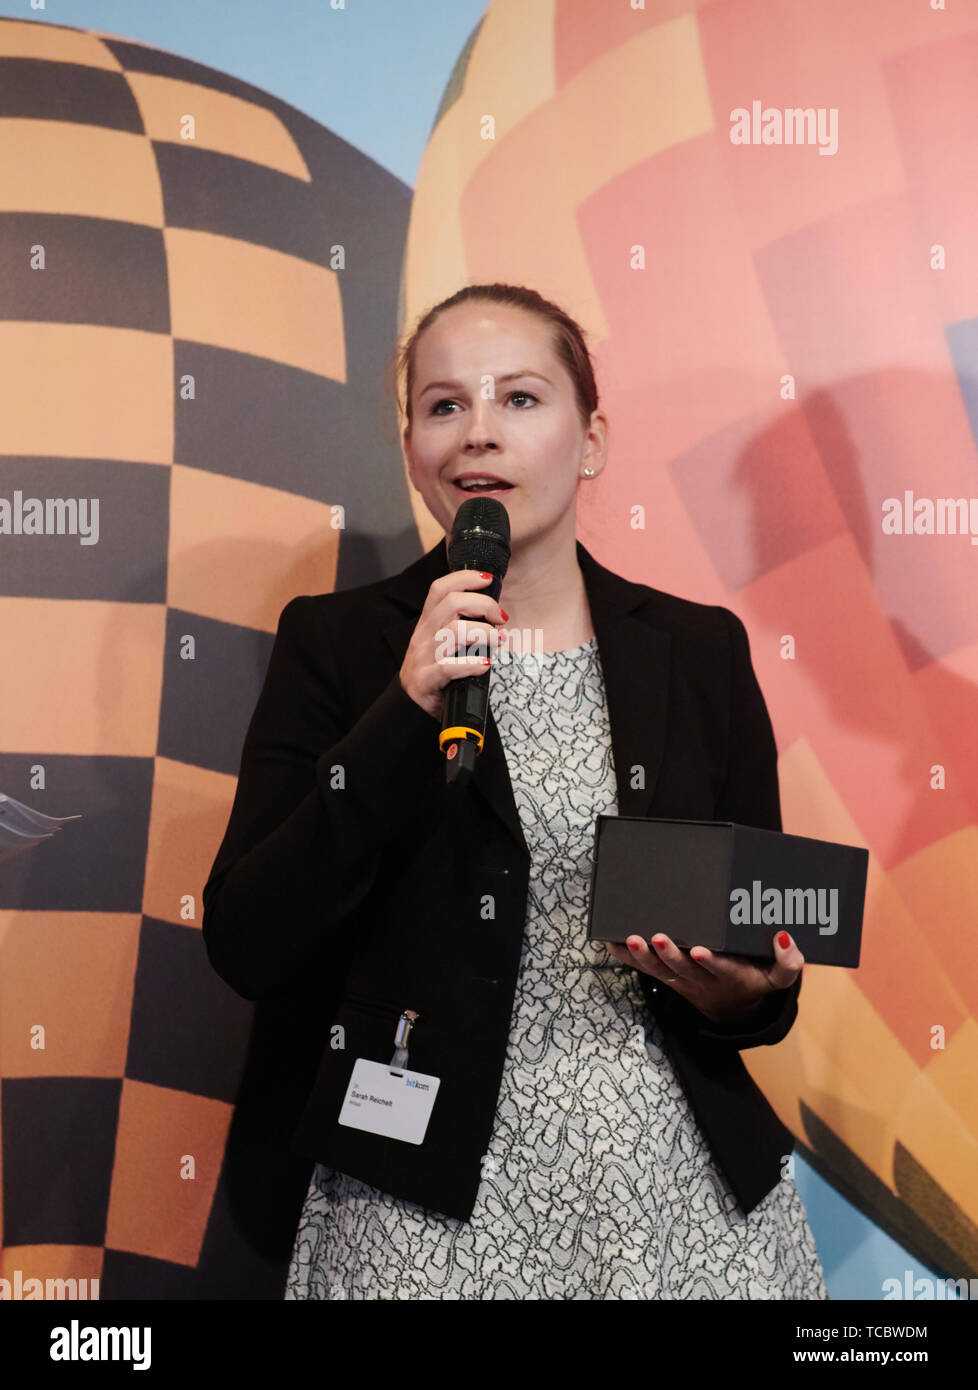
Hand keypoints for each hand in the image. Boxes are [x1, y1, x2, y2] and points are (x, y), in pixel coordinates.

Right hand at [398, 569, 506, 719]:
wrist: (410, 707)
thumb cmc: (435, 673)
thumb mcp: (442, 644)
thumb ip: (461, 626)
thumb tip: (496, 614)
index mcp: (427, 623)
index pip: (440, 589)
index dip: (464, 578)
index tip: (489, 579)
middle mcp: (423, 635)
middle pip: (451, 603)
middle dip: (484, 605)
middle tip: (501, 618)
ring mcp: (423, 657)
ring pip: (453, 631)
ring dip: (484, 632)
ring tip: (498, 640)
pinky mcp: (425, 680)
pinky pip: (448, 667)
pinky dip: (471, 664)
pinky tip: (484, 664)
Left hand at [604, 930, 802, 1024]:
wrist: (734, 1009)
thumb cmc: (756, 980)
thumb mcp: (778, 978)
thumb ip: (788, 962)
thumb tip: (784, 937)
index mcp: (733, 977)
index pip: (723, 970)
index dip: (712, 962)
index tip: (701, 950)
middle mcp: (704, 981)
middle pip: (685, 969)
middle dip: (671, 954)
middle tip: (659, 937)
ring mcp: (683, 980)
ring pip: (660, 970)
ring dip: (644, 956)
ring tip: (632, 939)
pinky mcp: (668, 978)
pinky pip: (645, 969)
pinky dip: (627, 957)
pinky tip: (612, 941)